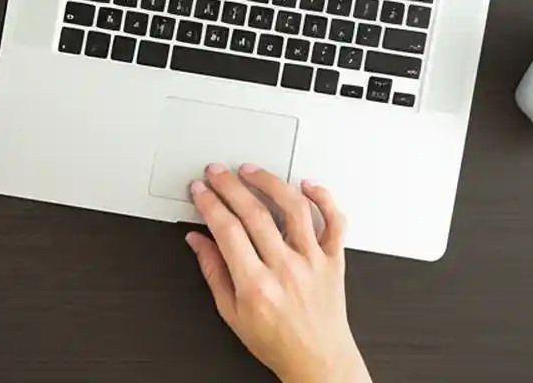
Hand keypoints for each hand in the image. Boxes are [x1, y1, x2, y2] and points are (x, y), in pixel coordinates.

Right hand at [187, 164, 369, 382]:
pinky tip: (306, 184)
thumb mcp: (231, 313)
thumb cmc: (277, 341)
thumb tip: (197, 240)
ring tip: (251, 171)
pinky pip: (335, 222)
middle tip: (217, 173)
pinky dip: (324, 198)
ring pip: (294, 208)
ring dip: (270, 182)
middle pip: (255, 213)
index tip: (200, 191)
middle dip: (230, 186)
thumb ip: (213, 272)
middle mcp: (286, 269)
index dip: (210, 204)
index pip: (227, 230)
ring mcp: (313, 261)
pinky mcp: (334, 260)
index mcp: (257, 285)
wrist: (318, 360)